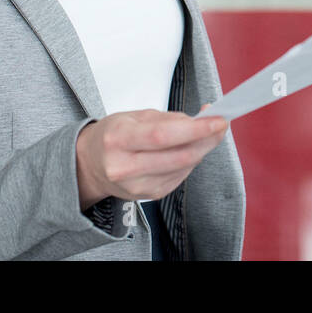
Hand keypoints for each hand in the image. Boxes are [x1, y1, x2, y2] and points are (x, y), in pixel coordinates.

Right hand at [75, 104, 226, 210]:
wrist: (90, 165)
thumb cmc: (112, 135)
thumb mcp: (133, 116)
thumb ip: (168, 118)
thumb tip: (201, 120)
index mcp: (118, 139)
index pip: (163, 136)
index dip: (195, 129)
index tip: (218, 120)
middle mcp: (124, 167)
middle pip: (178, 156)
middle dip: (206, 139)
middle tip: (221, 124)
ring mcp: (136, 186)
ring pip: (183, 168)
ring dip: (201, 149)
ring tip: (207, 133)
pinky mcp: (149, 196)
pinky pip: (180, 177)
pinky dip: (190, 161)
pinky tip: (188, 150)